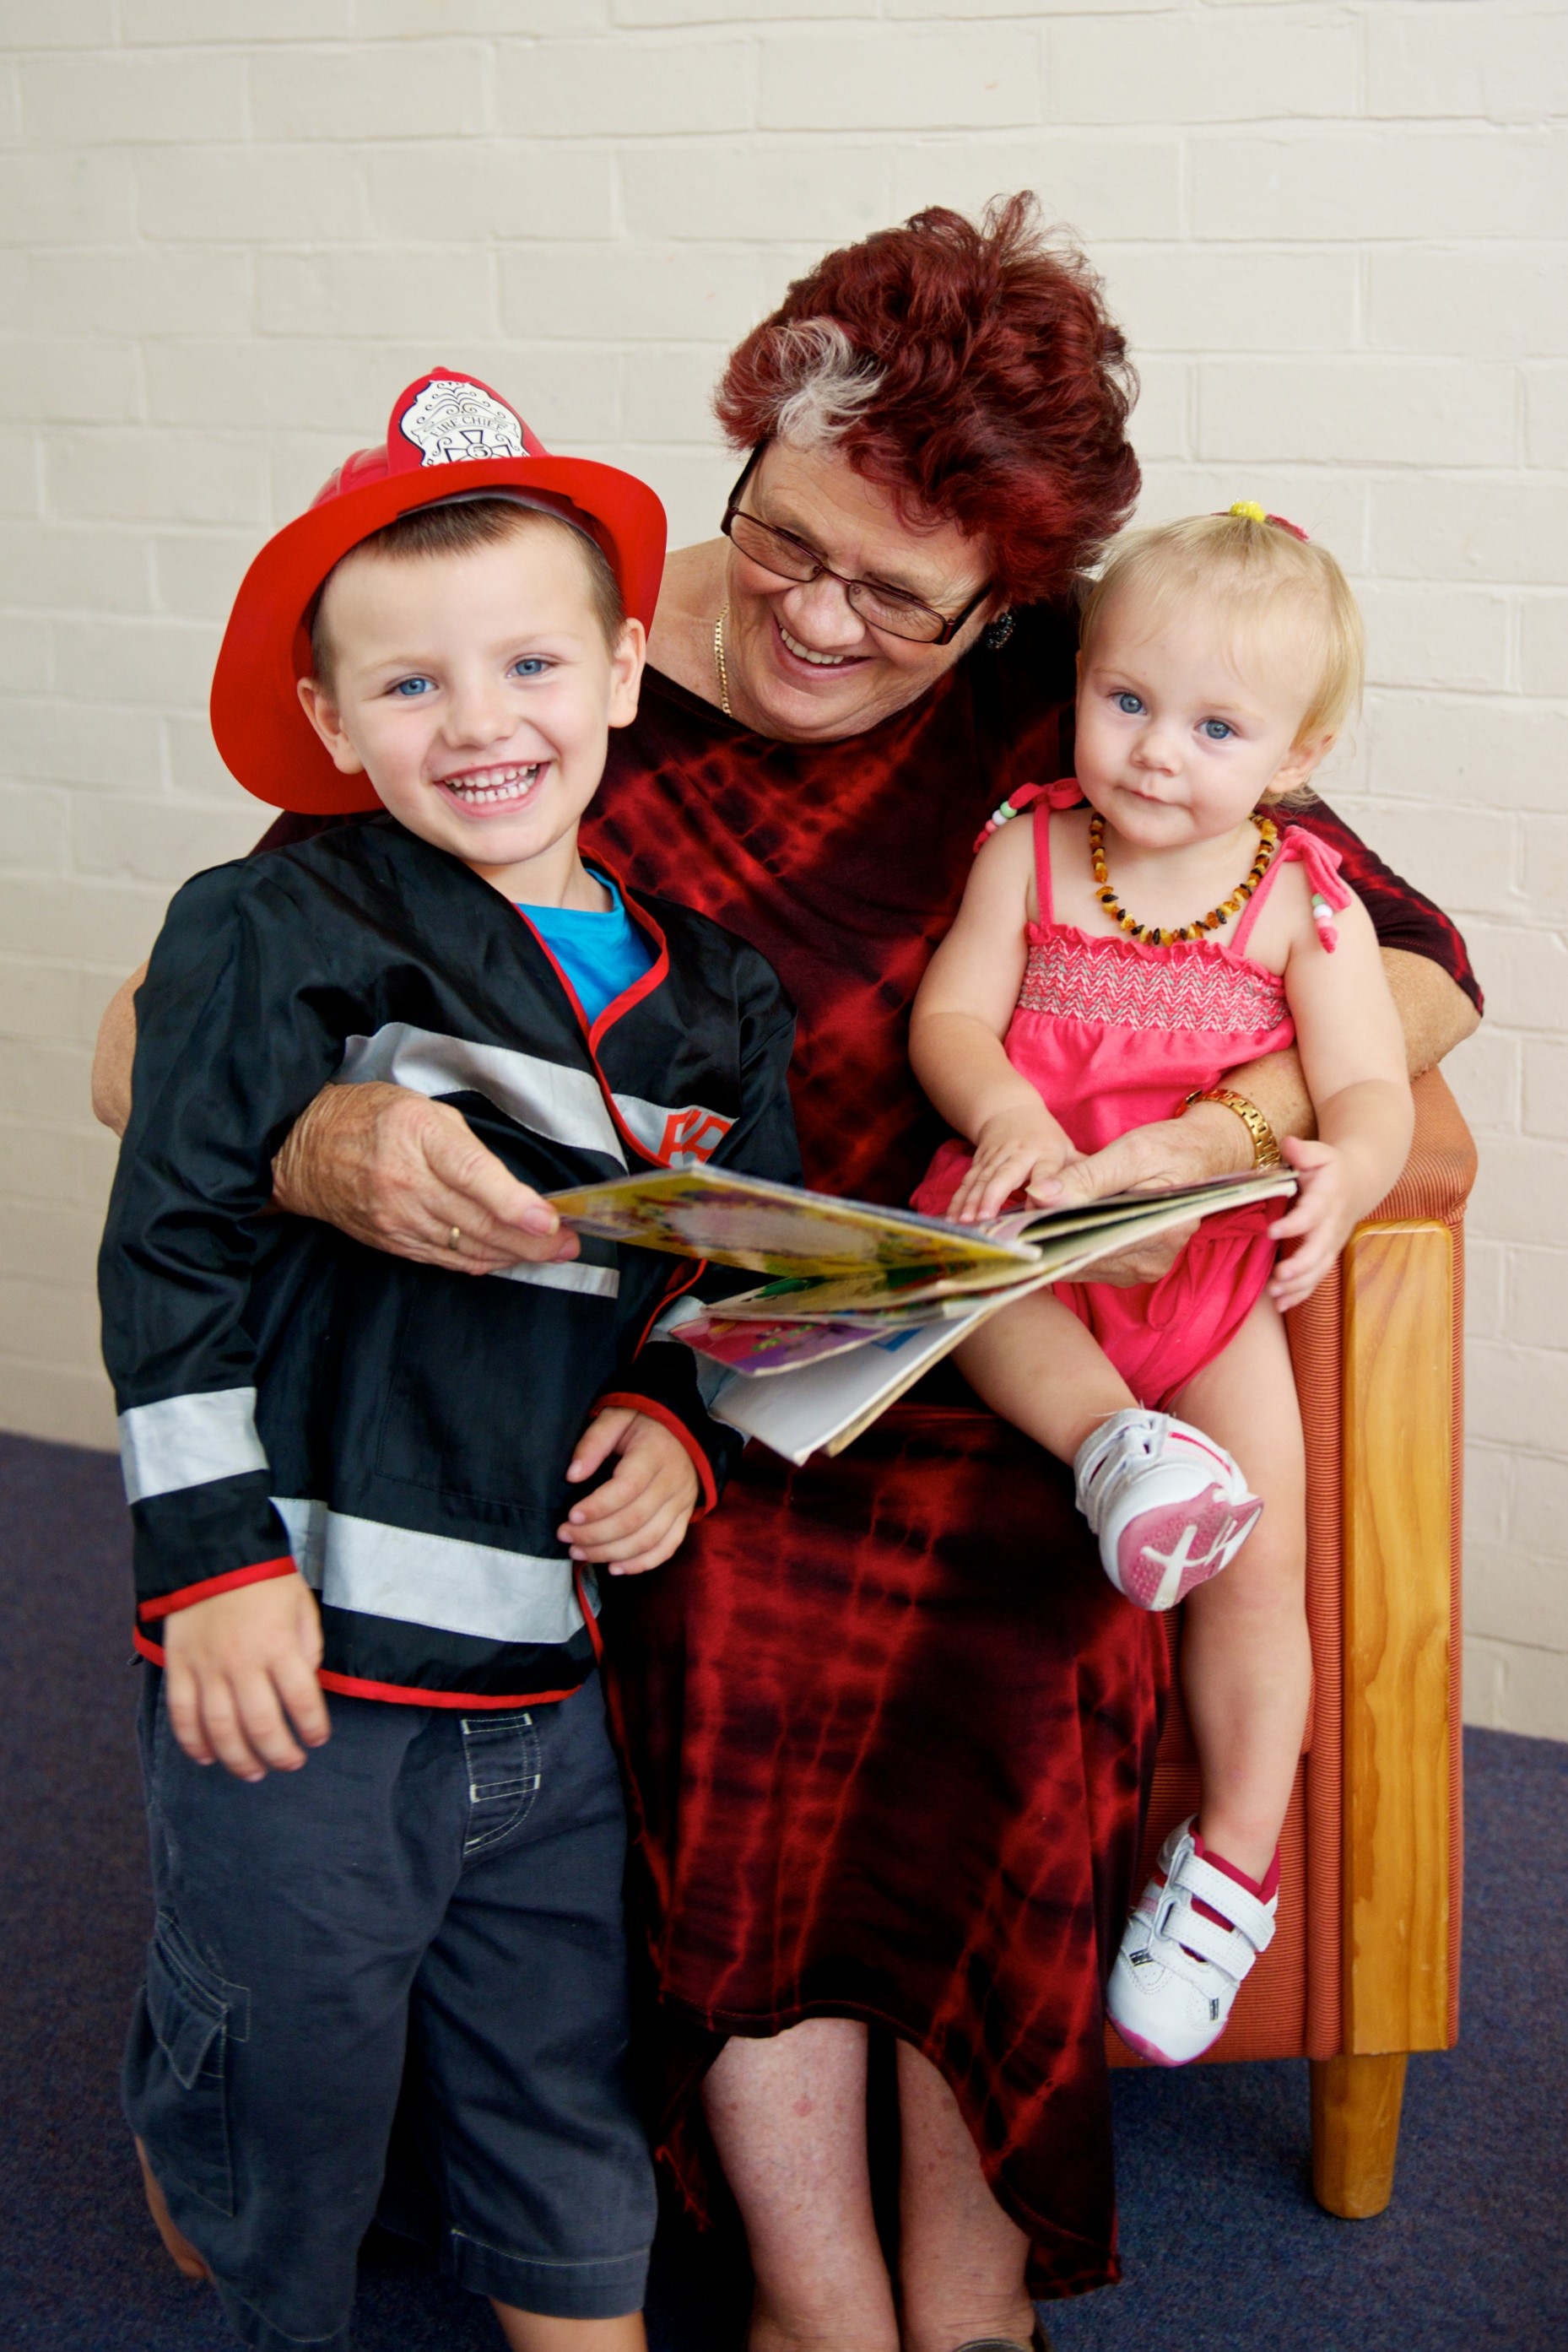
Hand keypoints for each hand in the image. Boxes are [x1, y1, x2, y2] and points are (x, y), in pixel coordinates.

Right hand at [161, 1572, 329, 1781]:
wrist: (213, 1553)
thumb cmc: (264, 1581)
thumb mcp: (302, 1605)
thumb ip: (308, 1646)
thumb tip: (306, 1683)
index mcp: (279, 1645)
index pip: (302, 1701)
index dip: (313, 1728)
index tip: (317, 1740)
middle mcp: (242, 1662)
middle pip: (261, 1725)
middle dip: (280, 1753)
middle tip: (290, 1764)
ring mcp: (207, 1667)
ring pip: (221, 1728)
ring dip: (239, 1758)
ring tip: (254, 1773)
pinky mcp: (179, 1666)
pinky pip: (182, 1713)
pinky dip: (193, 1741)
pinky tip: (207, 1758)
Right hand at [272, 1081, 578, 1274]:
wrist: (304, 1150)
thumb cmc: (371, 1118)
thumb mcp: (424, 1110)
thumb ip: (469, 1148)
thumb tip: (514, 1188)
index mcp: (418, 1135)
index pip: (473, 1175)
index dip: (514, 1203)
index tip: (549, 1219)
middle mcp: (406, 1182)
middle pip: (479, 1222)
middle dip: (532, 1239)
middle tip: (569, 1244)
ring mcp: (397, 1218)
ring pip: (467, 1248)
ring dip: (514, 1254)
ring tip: (550, 1253)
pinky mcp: (391, 1242)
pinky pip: (446, 1260)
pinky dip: (482, 1262)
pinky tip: (507, 1258)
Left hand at [558, 1408, 700, 1575]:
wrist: (684, 1431)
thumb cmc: (644, 1424)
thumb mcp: (616, 1418)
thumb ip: (593, 1443)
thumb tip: (572, 1475)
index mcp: (655, 1454)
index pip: (627, 1488)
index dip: (597, 1507)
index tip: (570, 1516)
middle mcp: (673, 1482)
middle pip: (635, 1519)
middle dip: (595, 1535)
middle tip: (565, 1537)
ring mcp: (682, 1503)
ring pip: (648, 1539)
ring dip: (611, 1553)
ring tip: (579, 1553)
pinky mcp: (685, 1517)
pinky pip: (667, 1548)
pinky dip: (641, 1564)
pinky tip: (614, 1568)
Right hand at [945, 1109, 1077, 1223]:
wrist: (1008, 1110)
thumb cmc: (1045, 1137)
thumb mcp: (1067, 1148)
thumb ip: (1082, 1172)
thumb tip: (1112, 1194)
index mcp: (1046, 1152)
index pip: (1046, 1170)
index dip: (1042, 1187)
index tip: (1036, 1206)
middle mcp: (1019, 1153)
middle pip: (1005, 1175)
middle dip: (993, 1195)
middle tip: (985, 1218)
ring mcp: (995, 1157)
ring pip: (981, 1180)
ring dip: (971, 1201)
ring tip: (965, 1224)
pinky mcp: (978, 1162)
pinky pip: (967, 1182)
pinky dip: (958, 1200)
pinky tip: (952, 1219)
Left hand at [1031, 1102, 1251, 1285]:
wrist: (1201, 1155)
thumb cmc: (1171, 1148)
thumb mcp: (1131, 1152)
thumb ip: (1086, 1177)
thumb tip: (1041, 1197)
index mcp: (1160, 1234)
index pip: (1091, 1244)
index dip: (1051, 1230)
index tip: (1021, 1214)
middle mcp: (1153, 1262)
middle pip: (1084, 1258)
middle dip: (1050, 1236)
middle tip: (1021, 1212)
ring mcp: (1143, 1269)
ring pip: (1082, 1264)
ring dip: (1058, 1242)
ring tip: (1035, 1216)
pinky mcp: (1133, 1267)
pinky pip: (1091, 1262)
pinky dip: (1072, 1244)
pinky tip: (1056, 1225)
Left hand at [1268, 1135, 1357, 1310]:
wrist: (1359, 1182)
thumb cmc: (1331, 1168)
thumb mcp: (1320, 1153)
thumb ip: (1303, 1151)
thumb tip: (1288, 1144)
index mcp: (1327, 1198)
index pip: (1312, 1214)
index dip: (1294, 1224)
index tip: (1271, 1231)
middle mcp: (1332, 1226)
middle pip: (1319, 1250)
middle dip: (1300, 1266)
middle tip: (1279, 1276)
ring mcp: (1332, 1243)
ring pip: (1319, 1269)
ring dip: (1298, 1285)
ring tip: (1275, 1295)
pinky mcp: (1327, 1255)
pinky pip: (1316, 1277)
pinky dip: (1300, 1293)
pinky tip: (1281, 1303)